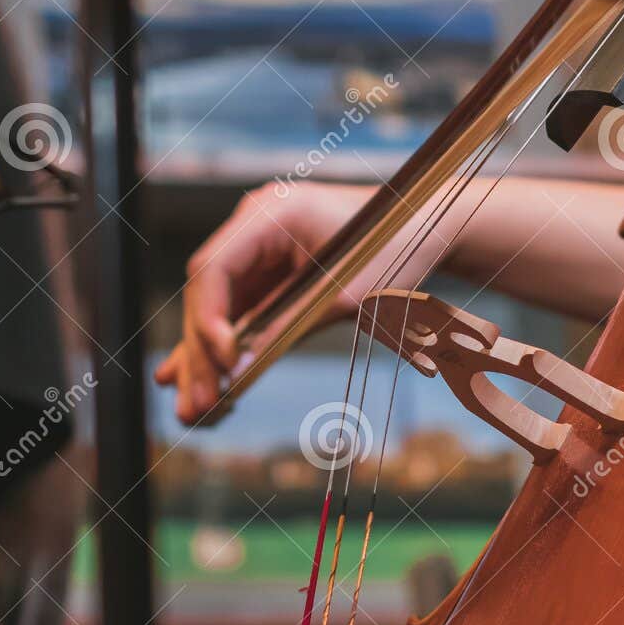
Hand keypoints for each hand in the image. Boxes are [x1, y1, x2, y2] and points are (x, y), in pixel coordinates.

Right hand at [154, 172, 623, 425]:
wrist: (430, 225)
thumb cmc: (395, 248)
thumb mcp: (344, 296)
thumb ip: (286, 328)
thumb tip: (237, 369)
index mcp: (269, 214)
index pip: (212, 268)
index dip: (207, 319)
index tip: (222, 364)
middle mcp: (254, 226)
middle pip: (208, 293)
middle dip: (200, 352)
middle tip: (195, 406)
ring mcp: (259, 249)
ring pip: (218, 308)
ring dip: (206, 359)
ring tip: (194, 410)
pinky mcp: (271, 273)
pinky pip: (240, 314)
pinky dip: (227, 350)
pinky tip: (205, 385)